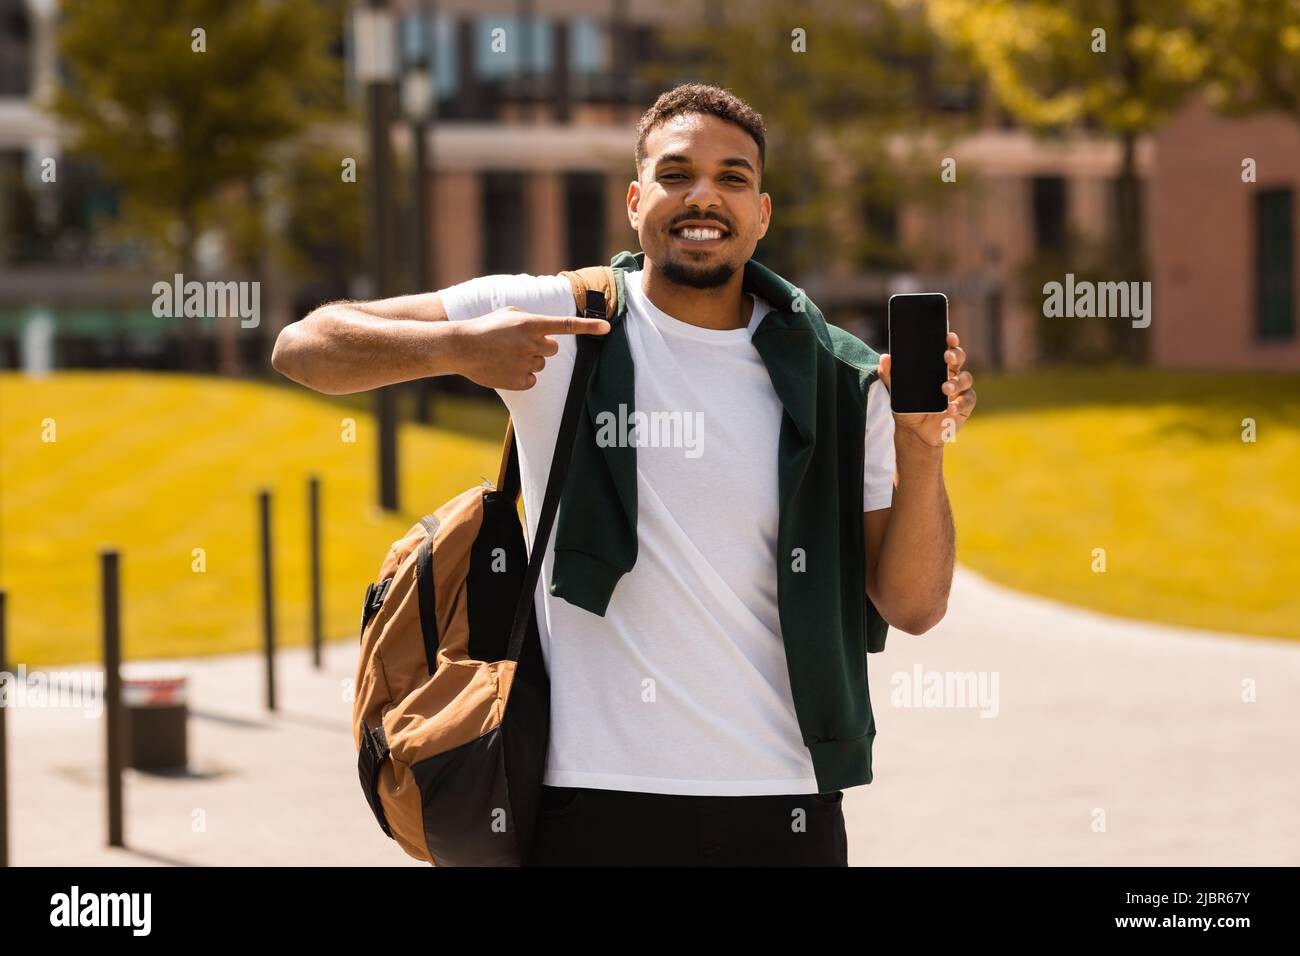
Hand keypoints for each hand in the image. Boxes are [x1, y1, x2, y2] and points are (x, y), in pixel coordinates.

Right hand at [455, 306, 609, 390]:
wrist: (461, 347)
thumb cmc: (485, 327)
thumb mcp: (509, 314)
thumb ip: (531, 320)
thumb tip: (545, 332)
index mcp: (531, 323)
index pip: (566, 325)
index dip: (589, 327)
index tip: (607, 328)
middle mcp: (532, 343)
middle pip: (553, 349)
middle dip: (542, 347)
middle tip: (520, 344)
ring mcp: (526, 363)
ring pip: (540, 364)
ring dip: (529, 360)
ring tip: (506, 355)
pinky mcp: (519, 381)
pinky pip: (532, 380)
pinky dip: (522, 376)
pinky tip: (505, 368)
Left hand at [878, 331, 975, 447]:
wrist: (915, 432)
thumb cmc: (909, 407)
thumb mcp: (897, 392)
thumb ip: (890, 376)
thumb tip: (884, 358)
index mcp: (937, 367)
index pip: (946, 349)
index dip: (950, 341)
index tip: (949, 336)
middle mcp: (951, 374)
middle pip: (959, 359)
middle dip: (956, 355)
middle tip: (947, 357)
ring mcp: (960, 390)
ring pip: (965, 379)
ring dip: (956, 382)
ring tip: (945, 388)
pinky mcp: (964, 405)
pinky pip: (967, 400)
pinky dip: (960, 403)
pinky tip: (950, 408)